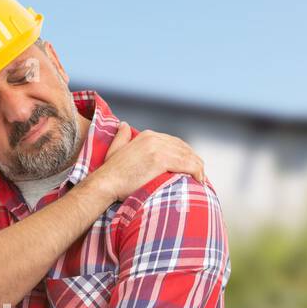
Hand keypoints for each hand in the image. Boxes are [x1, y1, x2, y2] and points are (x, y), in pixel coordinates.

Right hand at [91, 121, 205, 200]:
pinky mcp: (161, 160)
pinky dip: (197, 171)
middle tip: (200, 174)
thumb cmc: (110, 173)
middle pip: (183, 148)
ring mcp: (158, 148)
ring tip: (201, 179)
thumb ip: (122, 136)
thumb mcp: (115, 149)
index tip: (191, 166)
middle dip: (193, 160)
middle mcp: (154, 138)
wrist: (105, 183)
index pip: (174, 142)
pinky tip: (199, 180)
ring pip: (188, 156)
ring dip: (198, 168)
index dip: (185, 154)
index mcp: (147, 136)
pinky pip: (187, 164)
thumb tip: (124, 124)